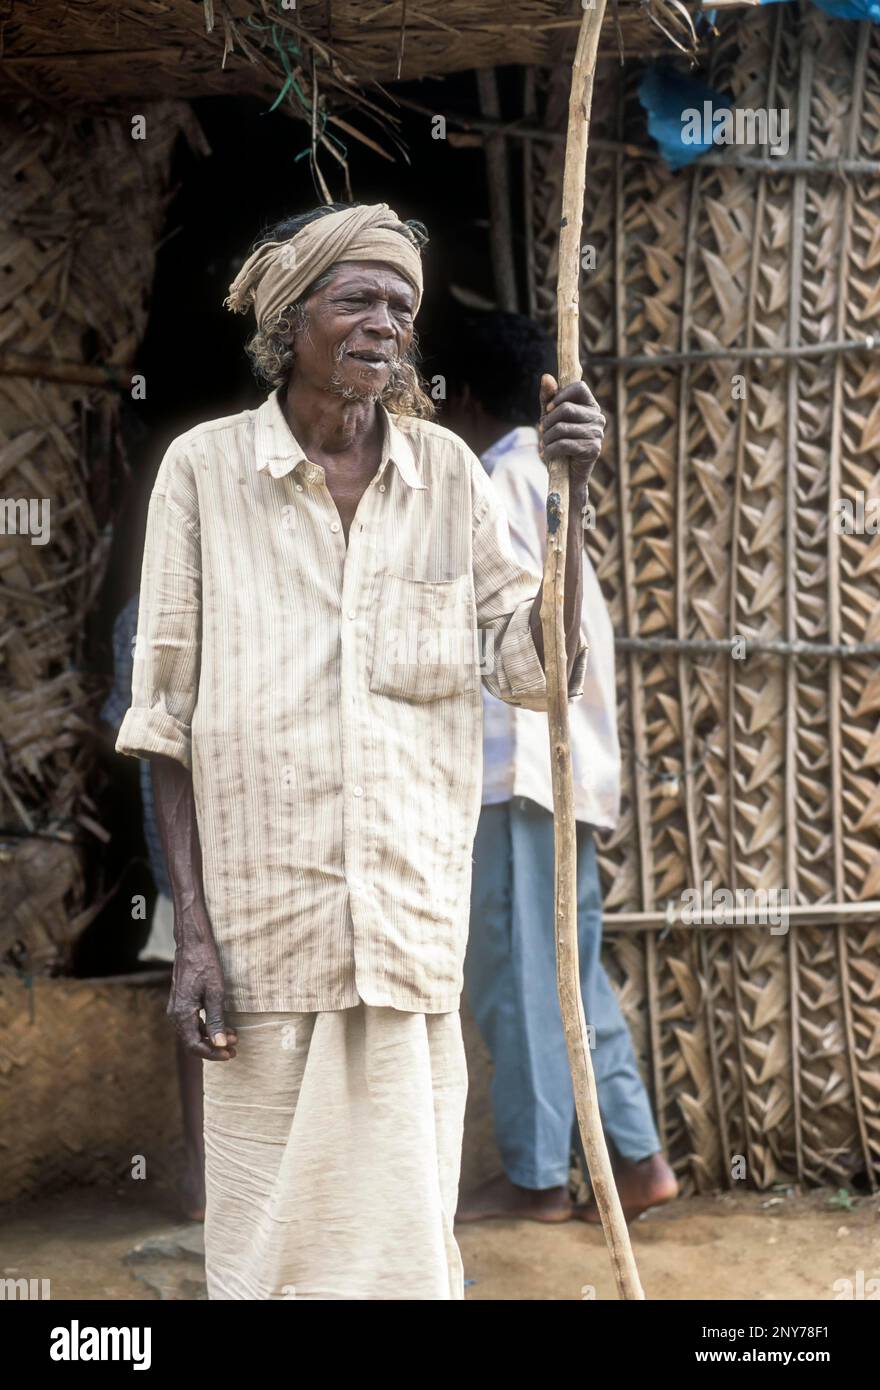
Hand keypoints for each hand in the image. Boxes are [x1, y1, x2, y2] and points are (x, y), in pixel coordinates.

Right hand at [167, 920, 237, 1061]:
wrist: (192, 944)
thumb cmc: (205, 964)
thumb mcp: (215, 992)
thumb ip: (216, 1020)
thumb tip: (220, 1043)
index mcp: (181, 1013)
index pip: (194, 1045)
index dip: (212, 1053)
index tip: (230, 1054)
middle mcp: (174, 1014)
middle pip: (192, 1042)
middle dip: (213, 1048)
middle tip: (234, 1050)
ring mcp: (175, 1009)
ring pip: (192, 1033)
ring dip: (211, 1038)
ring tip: (233, 1038)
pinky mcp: (180, 1003)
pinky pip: (191, 1023)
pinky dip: (206, 1028)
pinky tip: (223, 1026)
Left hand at [539, 374, 605, 482]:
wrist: (567, 475)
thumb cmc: (559, 442)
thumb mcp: (551, 418)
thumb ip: (548, 398)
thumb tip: (546, 376)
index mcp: (590, 405)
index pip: (579, 387)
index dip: (560, 395)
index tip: (548, 409)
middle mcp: (598, 418)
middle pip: (566, 408)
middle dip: (547, 422)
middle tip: (542, 432)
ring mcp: (597, 434)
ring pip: (562, 428)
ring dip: (546, 438)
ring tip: (544, 445)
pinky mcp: (593, 450)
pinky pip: (564, 444)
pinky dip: (550, 450)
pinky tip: (547, 454)